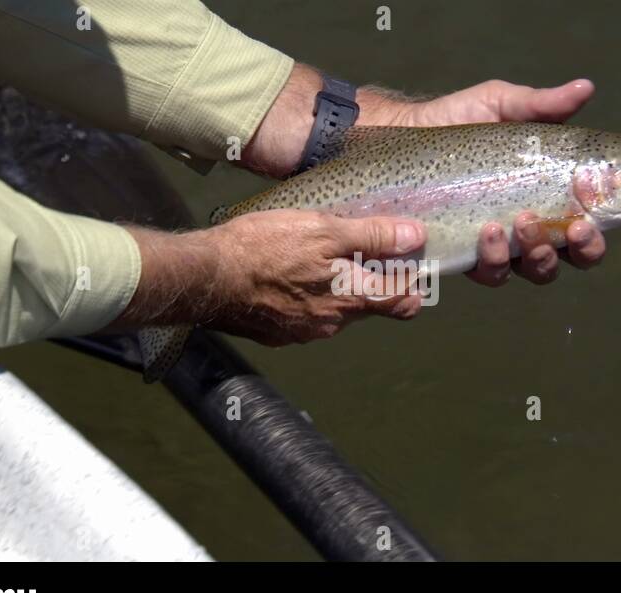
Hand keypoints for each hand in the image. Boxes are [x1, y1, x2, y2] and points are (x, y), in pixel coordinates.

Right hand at [115, 211, 425, 343]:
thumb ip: (372, 236)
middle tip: (362, 249)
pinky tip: (288, 275)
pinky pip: (304, 316)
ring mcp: (302, 333)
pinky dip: (306, 297)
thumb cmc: (264, 249)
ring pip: (335, 312)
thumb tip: (415, 236)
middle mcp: (330, 325)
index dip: (413, 284)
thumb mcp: (323, 230)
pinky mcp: (276, 334)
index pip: (401, 303)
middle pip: (368, 307)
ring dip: (335, 289)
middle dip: (371, 282)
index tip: (412, 265)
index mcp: (349, 301)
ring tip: (318, 257)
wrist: (205, 278)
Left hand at [359, 78, 620, 285]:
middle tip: (580, 226)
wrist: (392, 145)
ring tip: (523, 223)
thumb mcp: (499, 107)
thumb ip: (542, 107)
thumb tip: (586, 89)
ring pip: (540, 269)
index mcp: (554, 188)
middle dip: (589, 246)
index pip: (609, 208)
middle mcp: (535, 220)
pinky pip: (492, 273)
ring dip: (542, 252)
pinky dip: (495, 259)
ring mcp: (503, 244)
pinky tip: (488, 233)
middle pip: (580, 252)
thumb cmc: (449, 125)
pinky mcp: (467, 257)